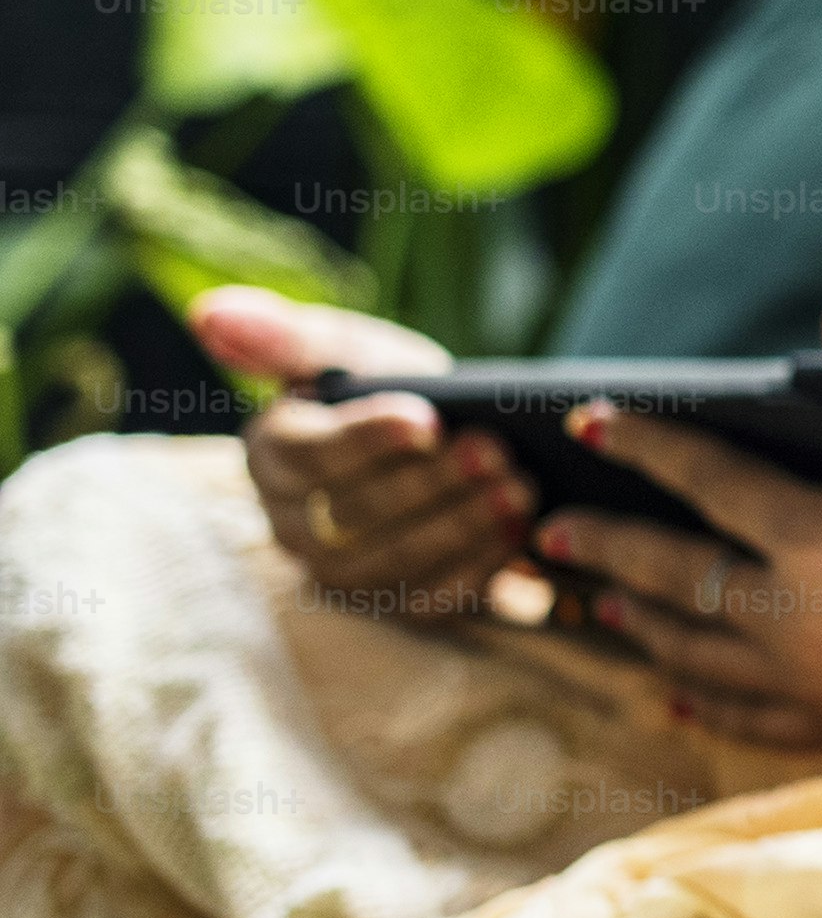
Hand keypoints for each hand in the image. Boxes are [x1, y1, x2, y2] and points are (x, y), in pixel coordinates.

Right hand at [200, 286, 532, 609]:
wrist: (454, 443)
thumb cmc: (391, 390)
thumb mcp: (350, 350)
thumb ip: (285, 336)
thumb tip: (208, 313)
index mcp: (272, 455)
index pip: (306, 456)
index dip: (366, 439)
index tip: (427, 419)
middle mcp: (292, 524)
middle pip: (354, 514)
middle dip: (429, 482)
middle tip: (493, 451)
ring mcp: (340, 572)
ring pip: (393, 562)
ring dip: (460, 525)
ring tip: (516, 487)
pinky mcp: (394, 604)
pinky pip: (429, 601)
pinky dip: (478, 567)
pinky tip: (518, 532)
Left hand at [543, 282, 821, 744]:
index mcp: (818, 542)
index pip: (706, 482)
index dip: (643, 444)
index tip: (586, 419)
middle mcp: (794, 619)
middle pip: (672, 576)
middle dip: (605, 545)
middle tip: (547, 524)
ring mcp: (811, 680)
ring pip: (690, 650)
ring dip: (632, 619)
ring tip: (587, 597)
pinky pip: (740, 717)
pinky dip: (693, 699)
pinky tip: (669, 692)